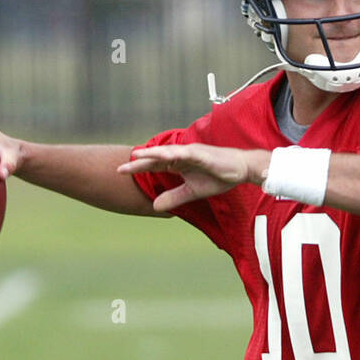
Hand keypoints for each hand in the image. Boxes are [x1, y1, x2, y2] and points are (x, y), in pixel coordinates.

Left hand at [118, 143, 263, 212]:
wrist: (239, 170)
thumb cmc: (218, 177)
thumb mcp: (192, 192)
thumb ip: (174, 197)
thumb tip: (154, 206)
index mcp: (178, 164)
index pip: (154, 165)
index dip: (138, 168)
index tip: (120, 172)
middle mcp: (180, 156)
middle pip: (156, 158)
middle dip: (138, 162)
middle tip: (120, 168)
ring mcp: (190, 153)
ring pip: (167, 152)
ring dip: (152, 154)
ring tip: (137, 156)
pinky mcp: (201, 154)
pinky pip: (185, 153)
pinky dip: (173, 154)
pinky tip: (163, 155)